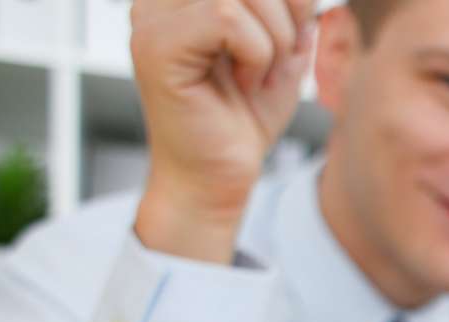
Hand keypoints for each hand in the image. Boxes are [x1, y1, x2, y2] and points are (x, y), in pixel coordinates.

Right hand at [130, 0, 316, 261]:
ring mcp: (153, 18)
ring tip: (258, 74)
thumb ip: (294, 11)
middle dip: (286, 9)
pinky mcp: (156, 45)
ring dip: (273, 38)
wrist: (218, 178)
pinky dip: (255, 53)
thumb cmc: (242, 120)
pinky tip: (244, 81)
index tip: (296, 27)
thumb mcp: (282, 52)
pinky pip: (226, 19)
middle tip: (282, 53)